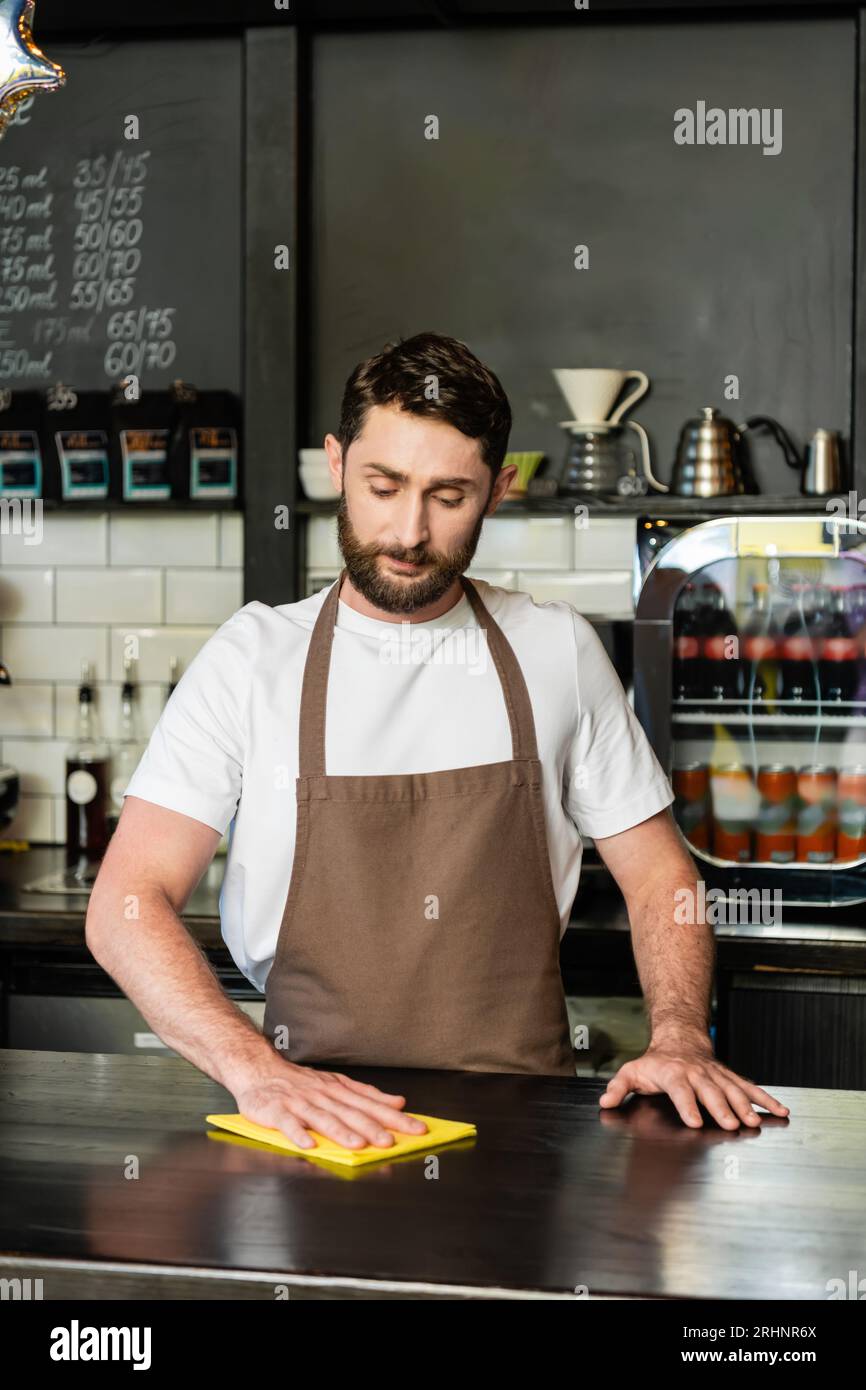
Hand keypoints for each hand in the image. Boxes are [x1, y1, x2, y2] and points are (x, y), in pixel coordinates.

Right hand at [231, 1060, 428, 1149]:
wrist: (260, 1069)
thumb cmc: (300, 1082)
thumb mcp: (338, 1084)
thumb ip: (368, 1095)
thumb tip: (398, 1102)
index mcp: (339, 1090)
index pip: (372, 1104)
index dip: (395, 1117)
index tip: (416, 1128)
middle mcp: (323, 1095)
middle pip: (351, 1113)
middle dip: (372, 1128)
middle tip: (390, 1142)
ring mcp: (300, 1103)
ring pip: (323, 1119)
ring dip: (341, 1132)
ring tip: (357, 1145)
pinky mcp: (277, 1111)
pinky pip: (288, 1124)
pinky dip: (298, 1134)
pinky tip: (308, 1144)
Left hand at [598, 1032, 789, 1129]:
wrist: (680, 1039)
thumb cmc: (655, 1063)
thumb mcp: (632, 1072)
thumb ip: (619, 1088)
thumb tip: (605, 1103)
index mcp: (674, 1074)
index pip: (680, 1090)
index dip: (688, 1105)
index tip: (695, 1121)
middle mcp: (698, 1074)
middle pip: (711, 1092)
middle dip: (722, 1108)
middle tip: (732, 1125)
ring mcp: (717, 1076)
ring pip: (733, 1090)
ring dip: (745, 1106)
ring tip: (755, 1122)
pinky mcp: (731, 1078)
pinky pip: (750, 1088)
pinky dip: (766, 1099)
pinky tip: (781, 1111)